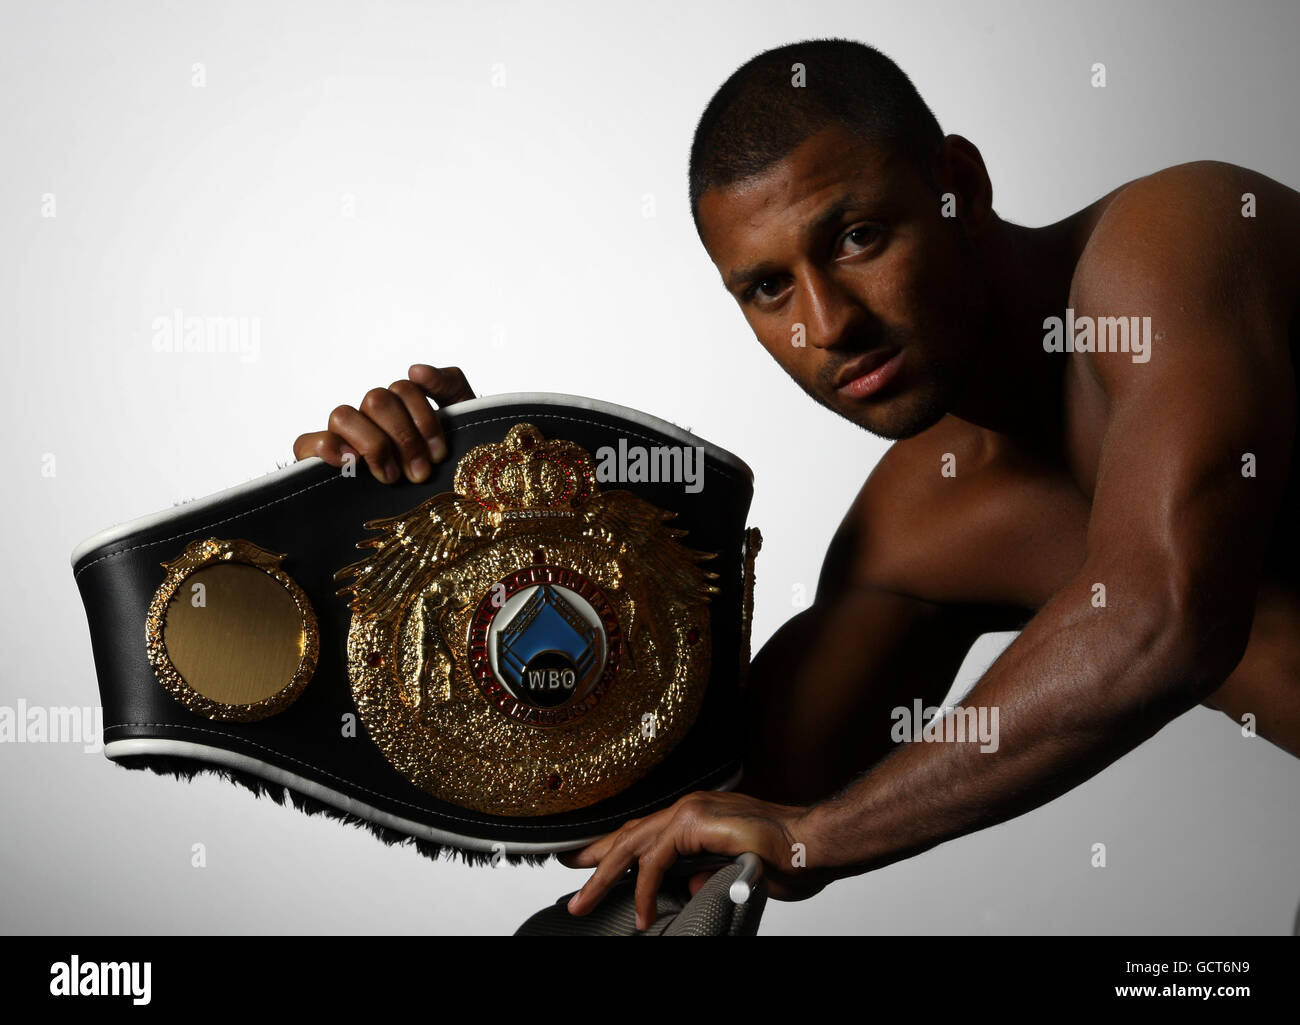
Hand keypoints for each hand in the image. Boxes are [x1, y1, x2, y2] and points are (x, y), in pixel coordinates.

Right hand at [292, 364, 474, 482]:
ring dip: (372, 444)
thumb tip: (414, 369)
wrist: (438, 518)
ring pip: (343, 415)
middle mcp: (369, 421)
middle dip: (403, 437)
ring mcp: (343, 441)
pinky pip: (306, 443)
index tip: (439, 455)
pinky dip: (327, 447)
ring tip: (391, 477)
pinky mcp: (318, 465)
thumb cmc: (447, 473)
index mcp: (400, 409)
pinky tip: (350, 463)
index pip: (404, 389)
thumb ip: (448, 386)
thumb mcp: (461, 427)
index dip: (424, 418)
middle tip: (419, 473)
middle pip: (376, 400)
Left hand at [558, 791, 829, 930]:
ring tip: (582, 902)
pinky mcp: (696, 823)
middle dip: (594, 858)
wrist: (814, 844)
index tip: (588, 861)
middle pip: (629, 836)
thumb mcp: (734, 873)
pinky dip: (644, 889)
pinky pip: (656, 861)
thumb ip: (707, 876)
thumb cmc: (787, 857)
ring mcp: (691, 811)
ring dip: (604, 876)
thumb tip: (685, 888)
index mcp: (697, 817)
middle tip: (566, 873)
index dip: (614, 849)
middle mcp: (689, 808)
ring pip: (632, 845)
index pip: (645, 833)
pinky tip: (641, 914)